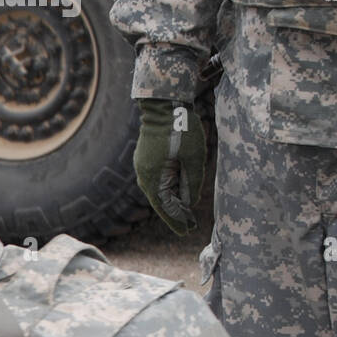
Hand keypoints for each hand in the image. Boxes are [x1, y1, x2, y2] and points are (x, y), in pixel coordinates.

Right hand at [133, 99, 206, 234]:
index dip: (177, 220)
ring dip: (173, 201)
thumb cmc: (181, 129)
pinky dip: (169, 188)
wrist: (163, 105)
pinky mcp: (146, 159)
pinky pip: (158, 179)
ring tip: (187, 212)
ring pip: (160, 190)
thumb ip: (192, 182)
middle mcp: (144, 176)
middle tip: (190, 225)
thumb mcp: (193, 157)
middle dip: (176, 213)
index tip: (187, 231)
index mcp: (153, 179)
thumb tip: (190, 202)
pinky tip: (179, 192)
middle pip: (161, 201)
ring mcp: (143, 167)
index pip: (166, 207)